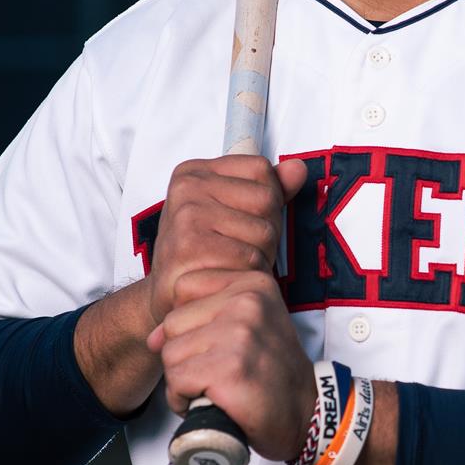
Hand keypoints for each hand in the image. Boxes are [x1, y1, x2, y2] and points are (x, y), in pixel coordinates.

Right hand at [146, 155, 307, 327]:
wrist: (166, 296)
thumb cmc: (202, 253)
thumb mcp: (231, 211)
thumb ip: (268, 189)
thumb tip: (298, 169)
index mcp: (196, 172)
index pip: (261, 170)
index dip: (268, 202)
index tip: (244, 221)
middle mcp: (187, 188)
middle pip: (267, 201)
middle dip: (267, 233)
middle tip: (240, 251)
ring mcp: (186, 216)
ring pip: (264, 233)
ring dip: (260, 258)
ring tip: (233, 265)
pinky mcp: (189, 249)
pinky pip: (250, 259)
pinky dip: (248, 275)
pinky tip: (228, 278)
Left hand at [147, 267, 316, 462]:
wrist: (304, 413)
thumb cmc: (272, 373)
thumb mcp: (247, 325)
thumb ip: (201, 317)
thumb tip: (153, 338)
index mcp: (253, 284)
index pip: (183, 286)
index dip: (188, 323)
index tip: (215, 342)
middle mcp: (248, 303)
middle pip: (171, 324)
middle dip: (184, 355)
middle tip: (219, 370)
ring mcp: (239, 335)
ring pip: (170, 355)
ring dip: (183, 380)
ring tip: (217, 386)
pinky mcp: (229, 369)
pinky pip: (176, 382)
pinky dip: (184, 400)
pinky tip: (212, 401)